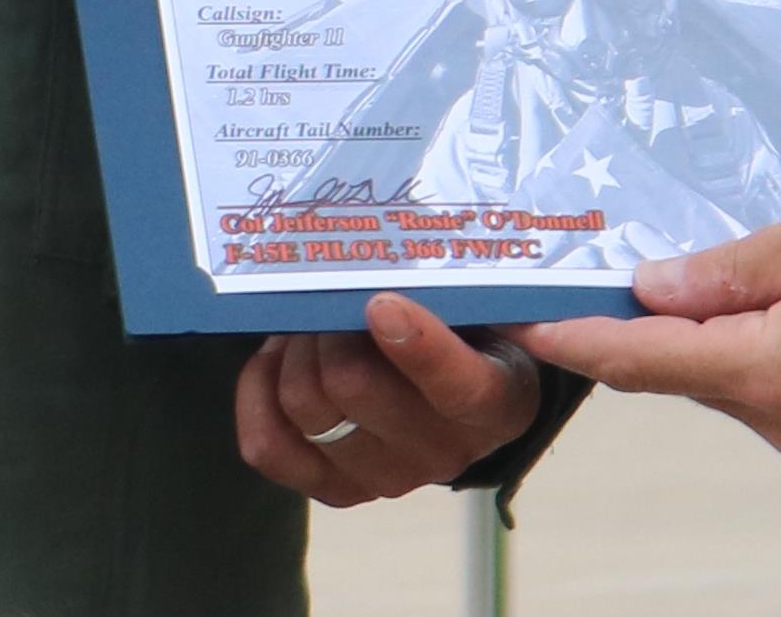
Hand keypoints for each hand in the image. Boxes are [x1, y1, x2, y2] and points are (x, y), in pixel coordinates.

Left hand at [233, 295, 545, 506]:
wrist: (458, 389)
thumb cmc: (472, 330)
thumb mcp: (496, 304)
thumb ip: (493, 292)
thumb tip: (520, 290)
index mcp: (494, 405)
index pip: (456, 387)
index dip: (417, 345)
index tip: (381, 303)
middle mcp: (443, 454)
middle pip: (354, 387)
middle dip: (329, 326)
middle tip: (328, 292)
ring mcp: (384, 480)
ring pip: (306, 407)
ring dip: (295, 351)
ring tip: (308, 323)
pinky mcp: (333, 490)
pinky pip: (267, 446)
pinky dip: (260, 391)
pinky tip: (278, 359)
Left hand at [520, 193, 780, 471]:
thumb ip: (736, 266)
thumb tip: (659, 287)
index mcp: (776, 375)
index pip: (645, 363)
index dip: (580, 342)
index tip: (530, 327)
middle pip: (696, 371)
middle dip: (669, 319)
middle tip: (648, 254)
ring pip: (749, 378)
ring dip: (736, 328)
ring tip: (769, 260)